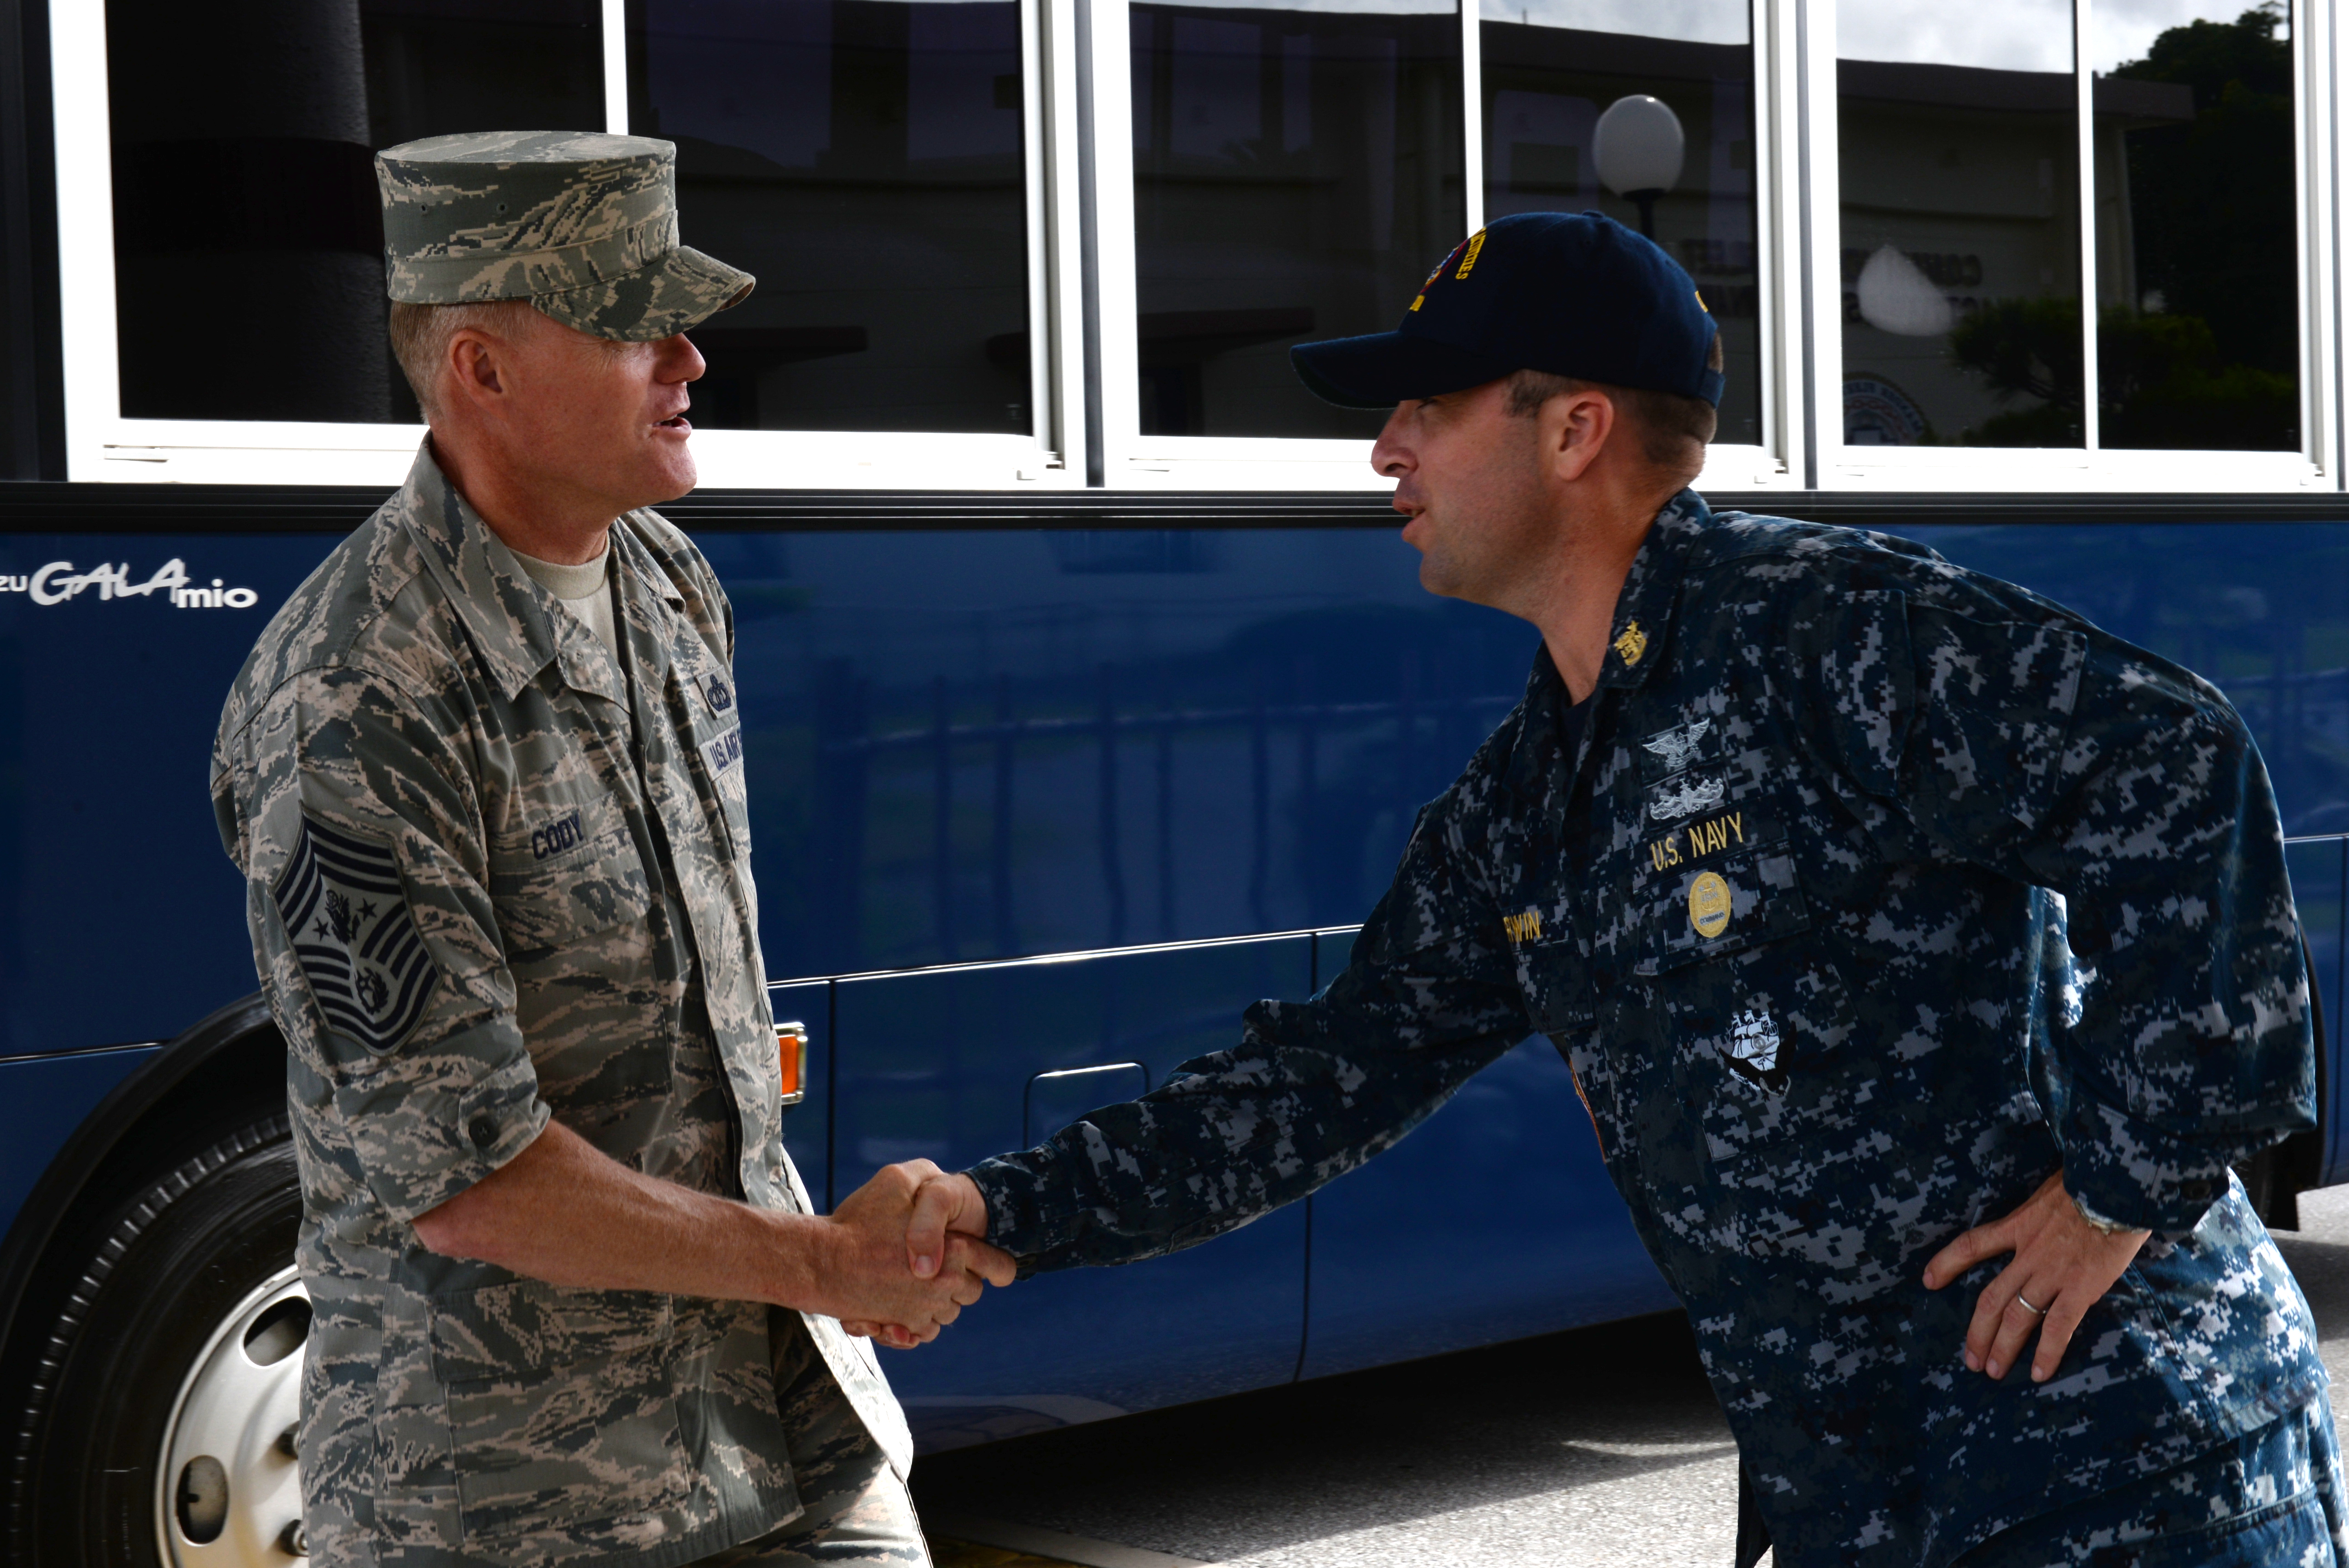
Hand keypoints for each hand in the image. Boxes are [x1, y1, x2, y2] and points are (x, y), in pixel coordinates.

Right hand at [819, 1162, 1014, 1348]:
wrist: (819, 1262)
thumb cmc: (857, 1221)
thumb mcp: (897, 1178)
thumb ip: (928, 1176)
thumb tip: (942, 1183)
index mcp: (954, 1249)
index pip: (999, 1266)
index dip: (997, 1264)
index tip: (990, 1263)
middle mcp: (945, 1285)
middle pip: (971, 1292)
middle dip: (960, 1280)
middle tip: (935, 1263)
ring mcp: (924, 1310)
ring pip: (947, 1313)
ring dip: (937, 1300)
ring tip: (911, 1279)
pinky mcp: (903, 1326)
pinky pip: (924, 1331)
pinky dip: (917, 1322)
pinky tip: (900, 1304)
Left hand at [1921, 1169, 2149, 1382]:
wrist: (2118, 1188)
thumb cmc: (2091, 1182)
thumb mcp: (2052, 1188)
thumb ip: (2041, 1209)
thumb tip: (2046, 1211)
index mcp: (2018, 1225)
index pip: (1972, 1244)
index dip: (1948, 1263)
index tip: (1929, 1280)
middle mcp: (2027, 1253)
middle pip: (1991, 1297)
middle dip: (1977, 1331)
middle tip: (1970, 1358)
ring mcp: (2051, 1273)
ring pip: (2017, 1317)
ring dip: (2003, 1347)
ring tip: (1993, 1371)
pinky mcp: (2079, 1288)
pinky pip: (2058, 1327)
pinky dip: (2047, 1353)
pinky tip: (2040, 1374)